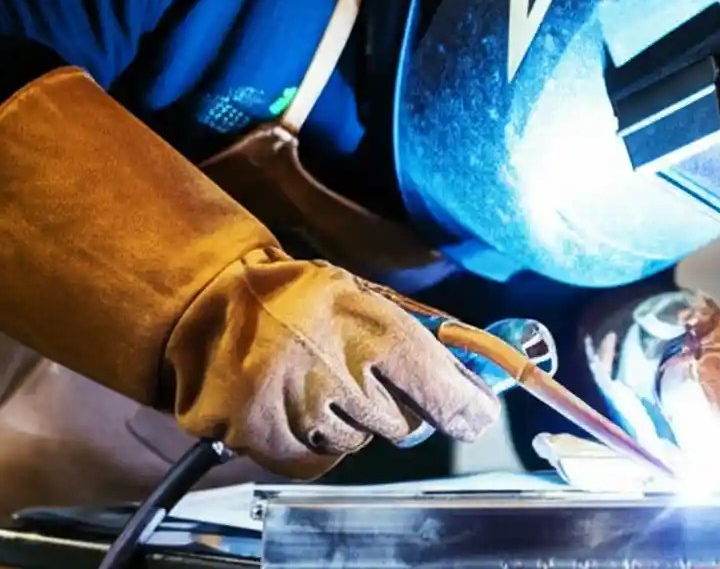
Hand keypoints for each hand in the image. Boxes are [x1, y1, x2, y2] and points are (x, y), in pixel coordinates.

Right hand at [164, 247, 500, 478]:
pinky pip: (318, 459)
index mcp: (369, 326)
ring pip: (360, 442)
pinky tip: (298, 406)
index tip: (478, 416)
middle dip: (396, 406)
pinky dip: (314, 441)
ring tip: (318, 381)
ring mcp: (299, 409)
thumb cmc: (294, 297)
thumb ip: (418, 335)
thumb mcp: (362, 295)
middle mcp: (337, 371)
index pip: (437, 384)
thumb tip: (471, 377)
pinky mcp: (267, 438)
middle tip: (365, 378)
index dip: (464, 407)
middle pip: (403, 423)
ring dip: (351, 421)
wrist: (209, 306)